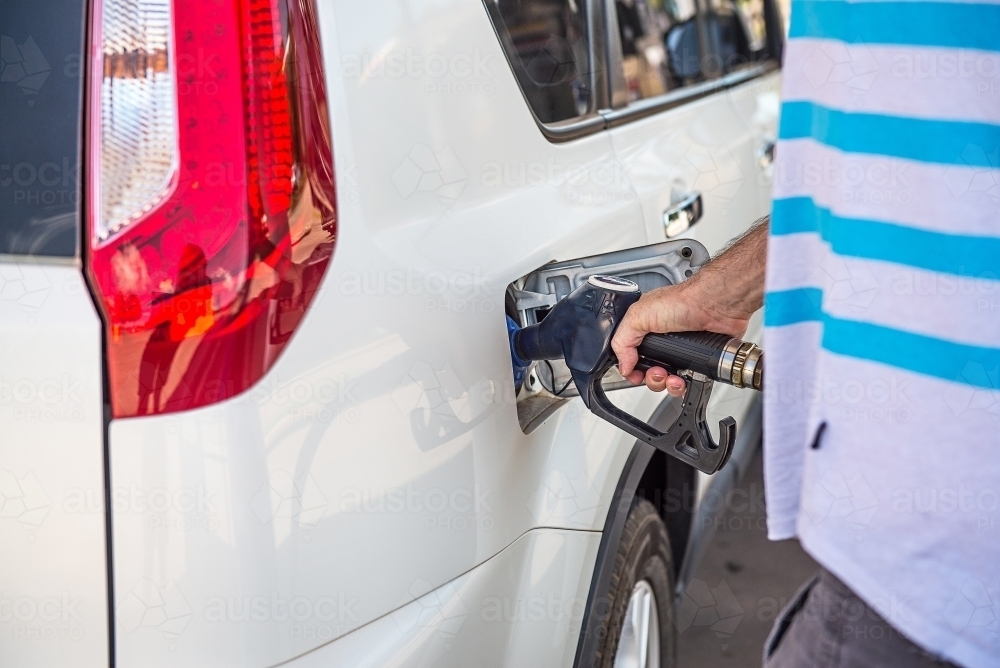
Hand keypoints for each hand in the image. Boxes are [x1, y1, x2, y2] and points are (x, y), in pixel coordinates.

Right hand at [611, 282, 751, 395]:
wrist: (716, 306)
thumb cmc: (684, 301)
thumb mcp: (639, 315)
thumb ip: (622, 340)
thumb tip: (623, 365)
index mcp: (645, 329)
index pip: (630, 355)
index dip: (631, 368)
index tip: (634, 373)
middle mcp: (663, 341)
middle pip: (648, 371)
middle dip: (651, 377)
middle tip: (657, 372)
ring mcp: (681, 351)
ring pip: (667, 380)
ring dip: (667, 384)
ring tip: (672, 378)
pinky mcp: (698, 361)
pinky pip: (687, 382)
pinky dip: (683, 387)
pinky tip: (683, 381)